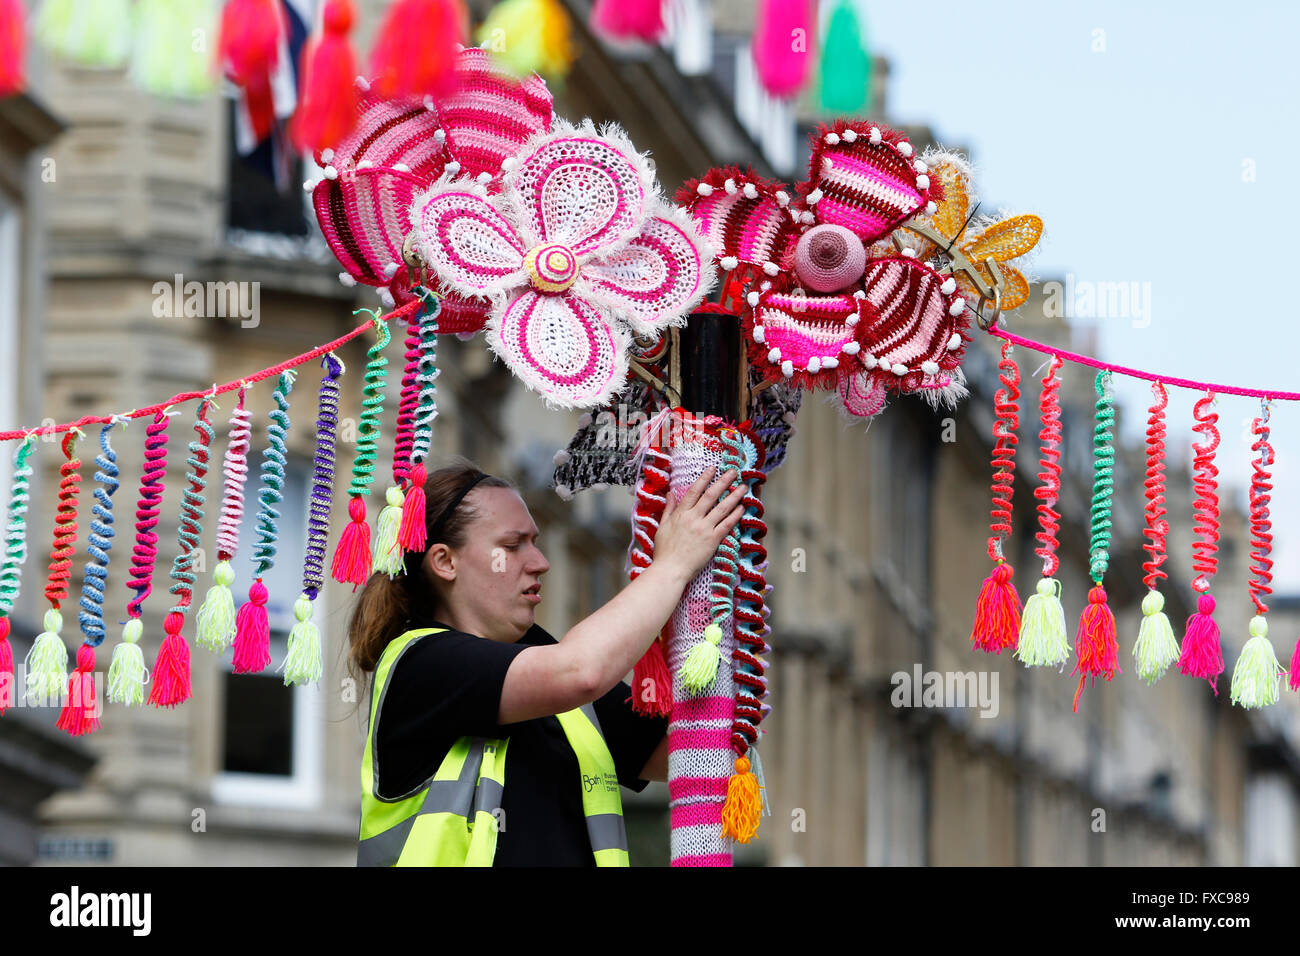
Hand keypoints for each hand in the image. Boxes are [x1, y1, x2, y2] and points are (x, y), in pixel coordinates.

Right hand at [653, 465, 746, 581]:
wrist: (671, 570)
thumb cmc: (664, 551)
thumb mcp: (662, 527)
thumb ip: (669, 509)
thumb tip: (670, 493)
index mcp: (681, 514)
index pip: (694, 491)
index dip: (704, 478)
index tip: (713, 468)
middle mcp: (693, 518)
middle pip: (711, 495)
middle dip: (723, 482)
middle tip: (733, 471)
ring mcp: (704, 528)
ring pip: (722, 508)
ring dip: (734, 496)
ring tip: (743, 487)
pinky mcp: (713, 540)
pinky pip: (727, 525)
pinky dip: (735, 515)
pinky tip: (742, 508)